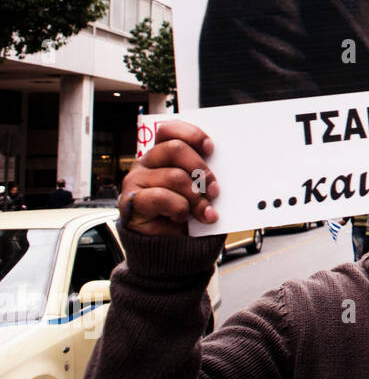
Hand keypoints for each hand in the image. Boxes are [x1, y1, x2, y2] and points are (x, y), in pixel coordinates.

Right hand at [119, 121, 220, 235]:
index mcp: (163, 154)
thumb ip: (206, 176)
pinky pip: (161, 197)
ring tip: (205, 212)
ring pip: (174, 176)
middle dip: (201, 169)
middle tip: (214, 189)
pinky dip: (179, 209)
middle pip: (175, 149)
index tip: (211, 148)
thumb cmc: (187, 215)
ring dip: (196, 196)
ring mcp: (137, 180)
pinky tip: (181, 218)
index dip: (191, 134)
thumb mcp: (201, 191)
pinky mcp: (132, 201)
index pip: (170, 130)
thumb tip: (227, 166)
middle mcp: (147, 163)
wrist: (170, 248)